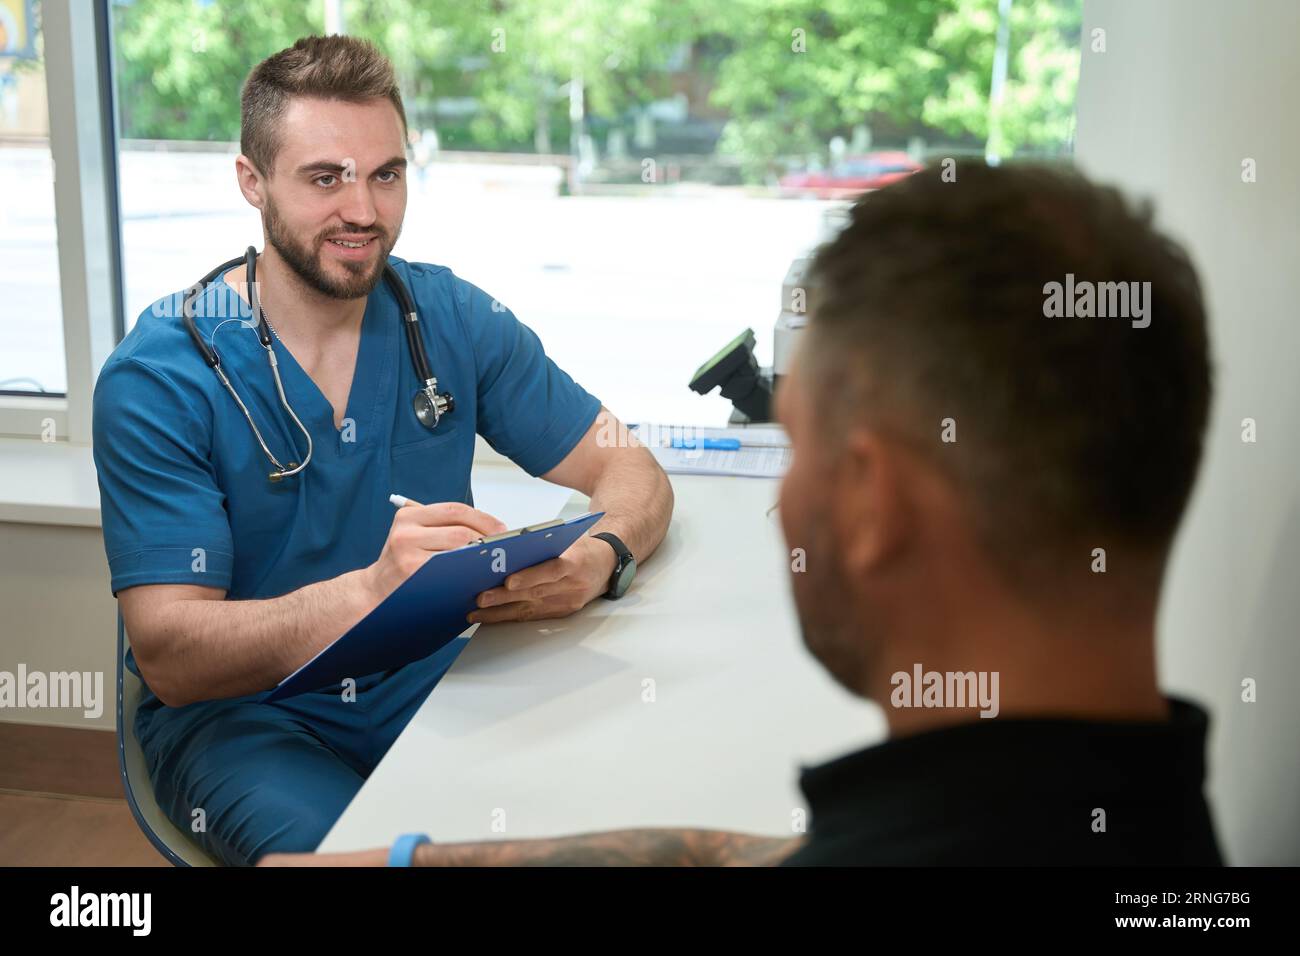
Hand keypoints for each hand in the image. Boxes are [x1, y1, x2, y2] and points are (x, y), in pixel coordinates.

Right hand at [365, 501, 507, 602]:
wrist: (373, 593)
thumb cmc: (401, 564)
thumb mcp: (412, 536)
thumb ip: (441, 527)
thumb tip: (490, 528)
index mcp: (409, 516)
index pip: (455, 510)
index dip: (484, 519)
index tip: (502, 529)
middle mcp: (405, 532)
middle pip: (461, 531)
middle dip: (487, 540)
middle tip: (504, 549)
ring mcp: (407, 555)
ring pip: (458, 550)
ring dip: (481, 557)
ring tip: (495, 561)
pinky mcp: (412, 575)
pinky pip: (450, 571)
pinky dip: (469, 573)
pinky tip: (479, 576)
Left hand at [467, 534, 616, 624]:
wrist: (607, 566)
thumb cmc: (582, 549)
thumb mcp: (566, 539)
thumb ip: (539, 545)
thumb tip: (502, 549)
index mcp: (576, 561)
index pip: (552, 570)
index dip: (530, 577)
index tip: (508, 581)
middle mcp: (572, 585)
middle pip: (535, 593)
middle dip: (504, 597)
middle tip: (480, 598)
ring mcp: (567, 602)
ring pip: (530, 608)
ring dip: (501, 612)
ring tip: (477, 612)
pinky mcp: (562, 613)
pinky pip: (533, 616)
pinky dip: (510, 616)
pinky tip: (491, 617)